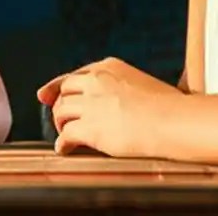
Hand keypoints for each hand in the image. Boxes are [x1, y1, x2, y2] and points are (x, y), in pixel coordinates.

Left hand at [37, 58, 182, 158]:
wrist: (173, 121)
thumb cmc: (169, 106)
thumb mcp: (143, 83)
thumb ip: (124, 87)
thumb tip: (122, 103)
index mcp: (108, 67)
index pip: (74, 75)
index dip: (56, 86)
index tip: (44, 95)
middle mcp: (95, 81)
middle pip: (63, 92)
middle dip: (58, 105)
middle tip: (60, 120)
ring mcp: (91, 104)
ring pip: (60, 111)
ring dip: (60, 124)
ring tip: (65, 135)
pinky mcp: (90, 128)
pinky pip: (66, 135)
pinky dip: (62, 143)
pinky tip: (65, 150)